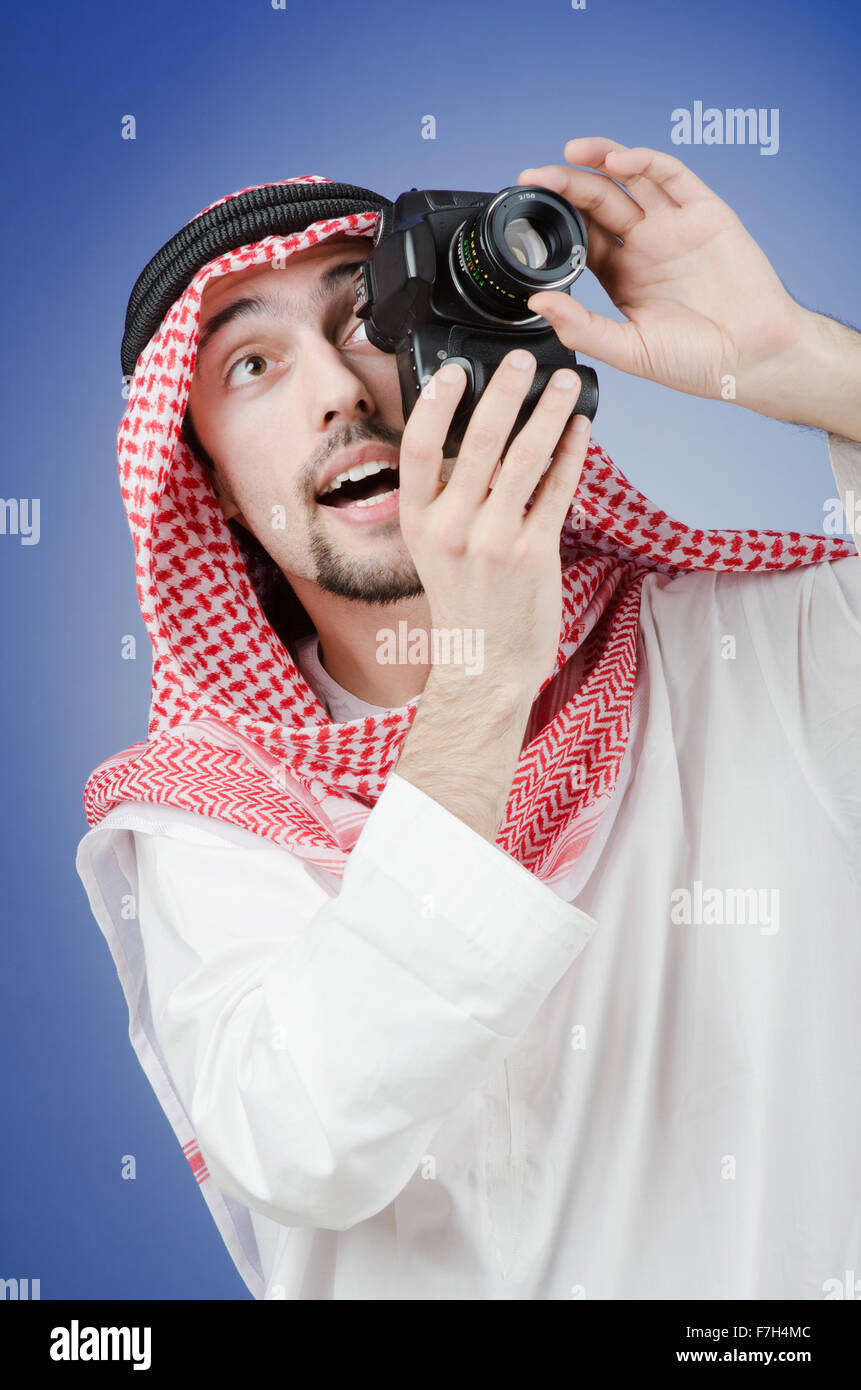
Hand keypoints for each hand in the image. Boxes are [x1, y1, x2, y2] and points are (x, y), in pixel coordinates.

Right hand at [397, 350, 591, 694]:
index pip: (418, 450)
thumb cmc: (465, 605)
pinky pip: (557, 491)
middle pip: (479, 443)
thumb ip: (448, 500)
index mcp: (420, 522)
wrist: (486, 666)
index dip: (435, 405)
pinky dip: (572, 455)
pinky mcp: (534, 554)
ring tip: (566, 384)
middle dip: (505, 392)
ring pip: (525, 460)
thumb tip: (478, 439)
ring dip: (549, 414)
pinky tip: (582, 430)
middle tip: (522, 359)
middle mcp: (453, 528)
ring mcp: (494, 542)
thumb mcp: (435, 550)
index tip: (455, 371)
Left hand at [517, 137, 808, 413]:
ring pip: (629, 178)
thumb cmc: (695, 361)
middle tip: (535, 176)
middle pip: (598, 202)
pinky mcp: (704, 211)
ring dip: (598, 160)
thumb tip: (538, 304)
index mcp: (621, 275)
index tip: (524, 213)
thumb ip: (583, 328)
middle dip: (566, 186)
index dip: (554, 220)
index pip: (580, 235)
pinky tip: (618, 161)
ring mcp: (673, 225)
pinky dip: (643, 160)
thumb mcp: (629, 351)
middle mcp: (644, 245)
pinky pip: (670, 175)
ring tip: (568, 154)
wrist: (754, 357)